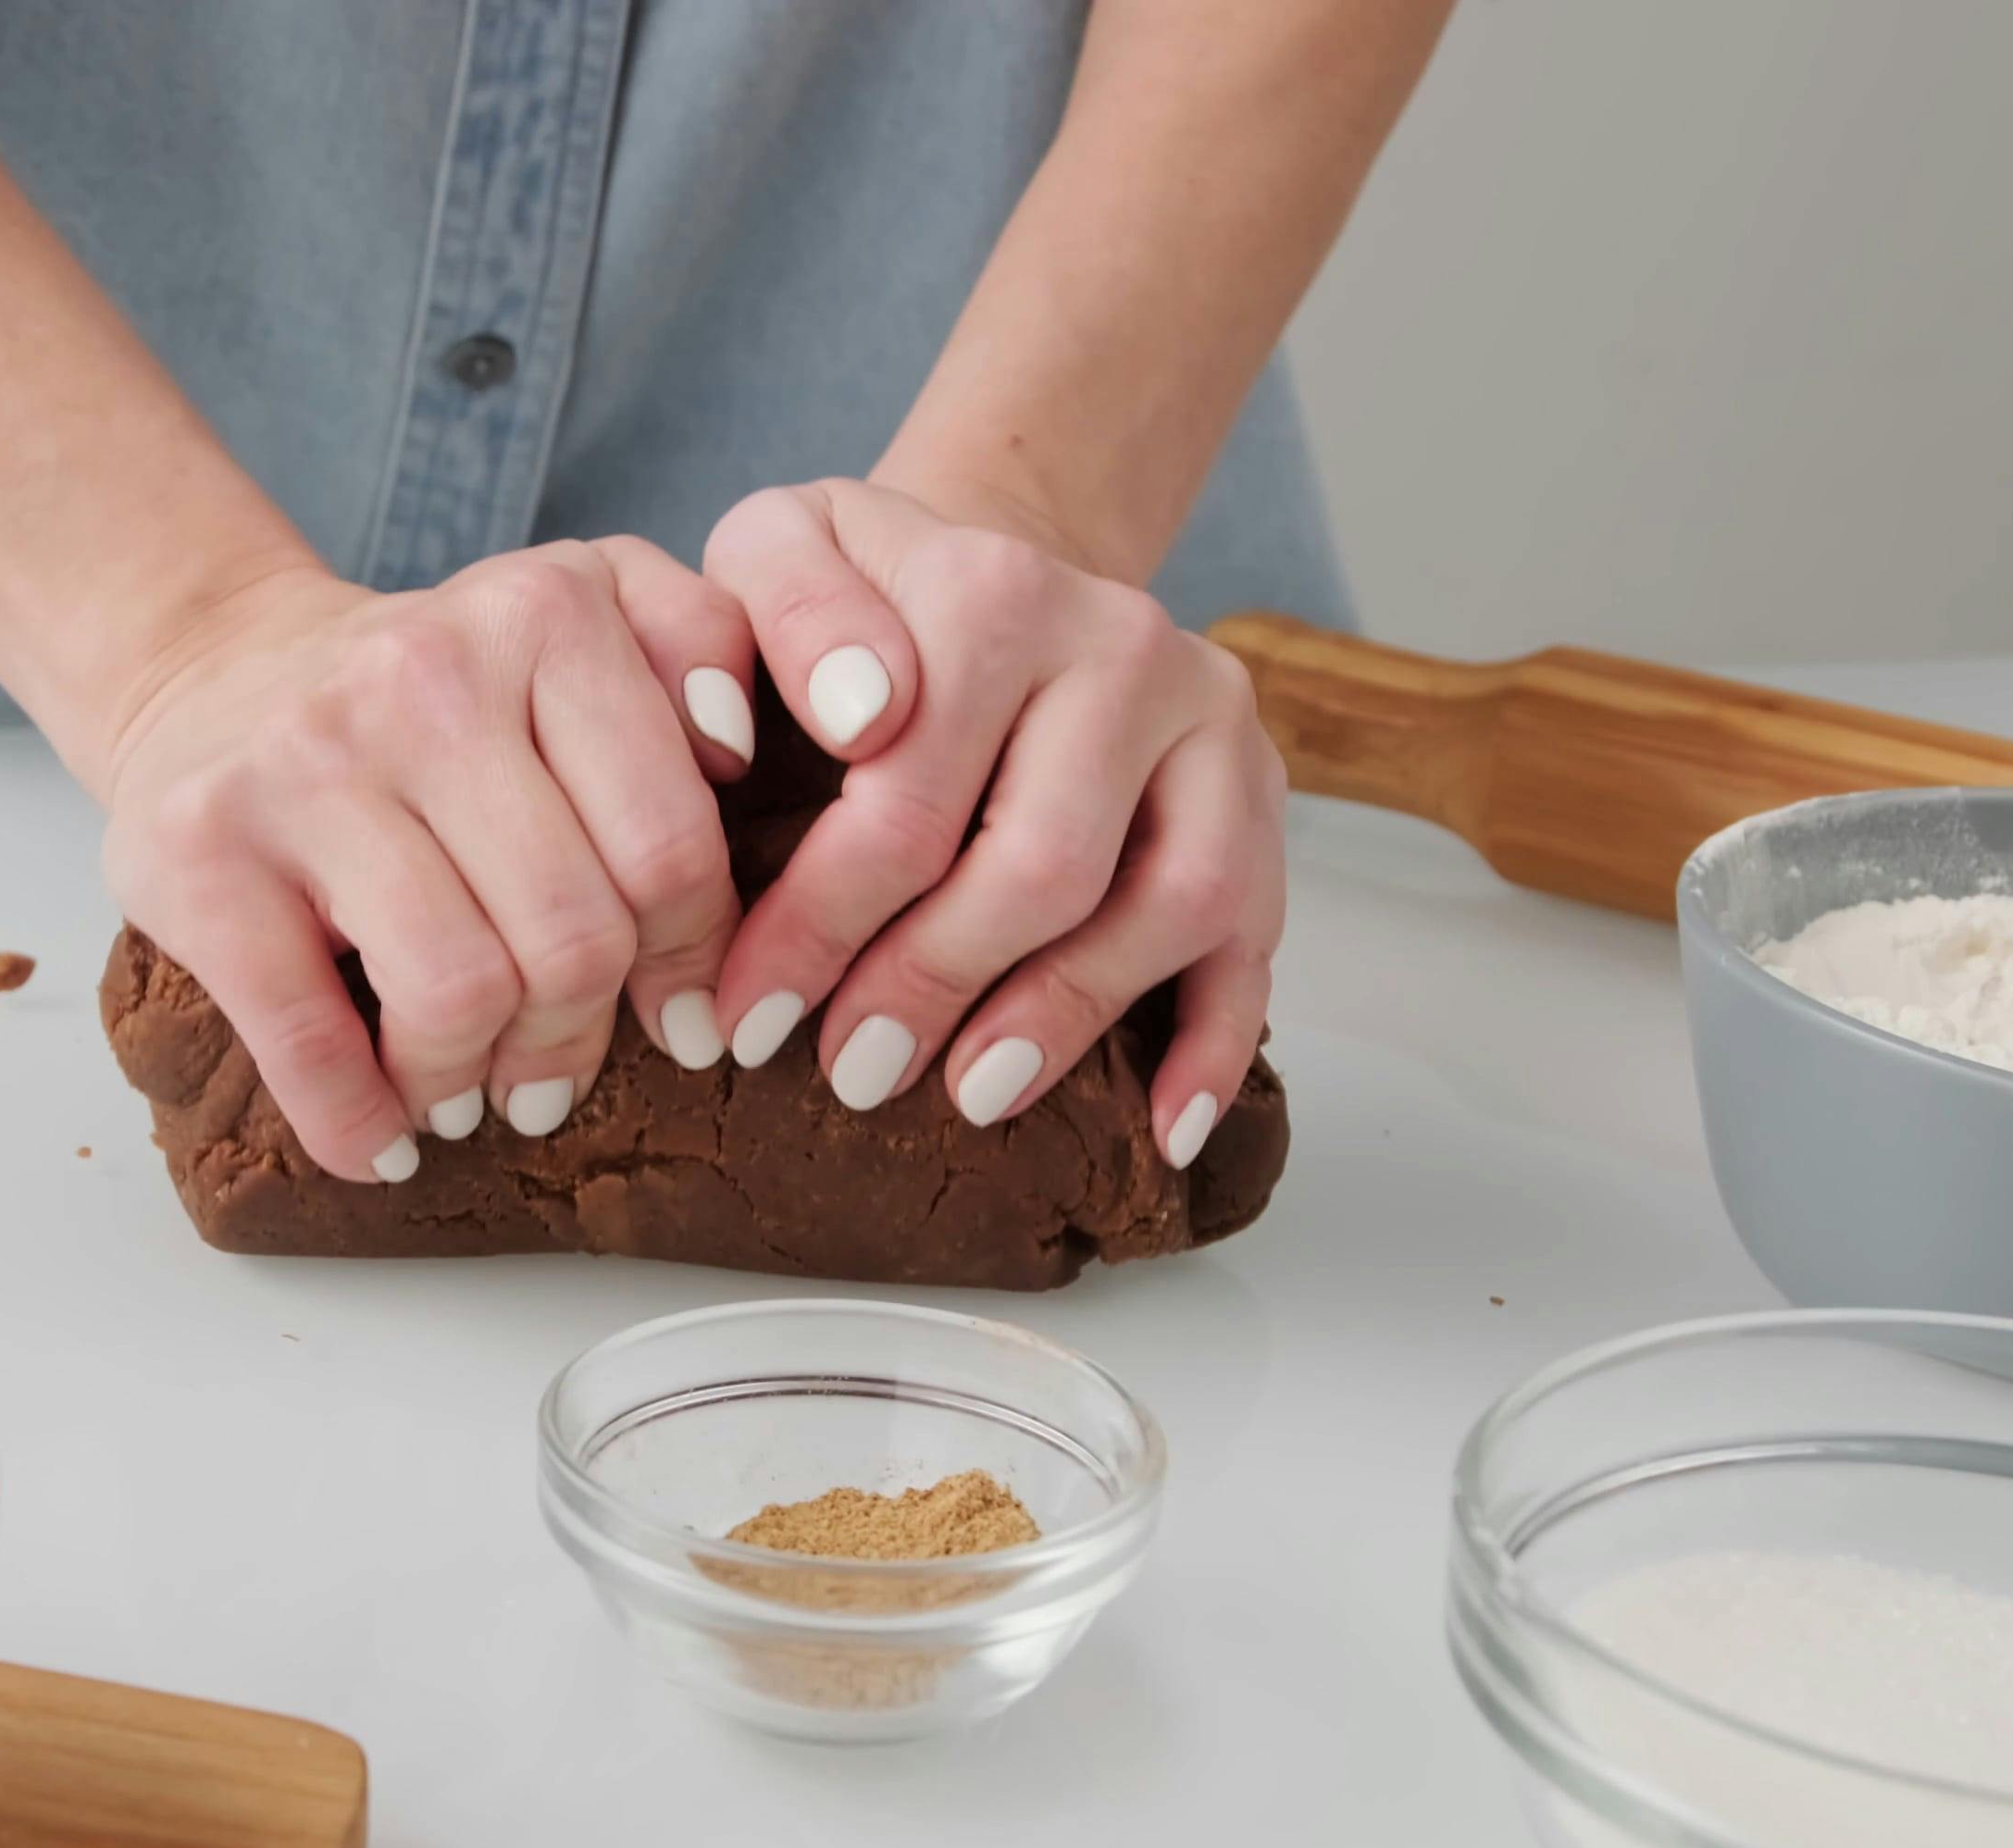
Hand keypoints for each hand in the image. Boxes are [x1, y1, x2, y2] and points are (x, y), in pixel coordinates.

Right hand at [97, 545, 758, 1180]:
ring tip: (466, 1090)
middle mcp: (424, 671)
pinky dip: (355, 1122)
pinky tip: (379, 1140)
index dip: (685, 961)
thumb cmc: (432, 686)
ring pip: (458, 994)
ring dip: (471, 1081)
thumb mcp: (583, 606)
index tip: (673, 1009)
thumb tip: (738, 763)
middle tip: (554, 1067)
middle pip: (573, 936)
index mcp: (545, 611)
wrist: (212, 667)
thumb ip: (699, 642)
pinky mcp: (200, 850)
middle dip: (576, 1035)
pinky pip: (310, 1039)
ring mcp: (304, 761)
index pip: (669, 847)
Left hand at [698, 478, 1283, 1166]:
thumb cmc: (861, 602)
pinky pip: (1257, 937)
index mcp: (995, 587)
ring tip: (970, 1096)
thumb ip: (780, 608)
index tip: (750, 1017)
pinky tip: (1156, 1133)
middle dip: (931, 984)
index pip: (908, 786)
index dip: (819, 918)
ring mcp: (1208, 724)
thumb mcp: (778, 549)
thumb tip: (856, 718)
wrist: (990, 576)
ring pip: (1166, 904)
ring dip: (1064, 1018)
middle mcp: (1122, 644)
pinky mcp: (1262, 794)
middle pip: (1041, 858)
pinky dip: (1212, 1047)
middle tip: (847, 1073)